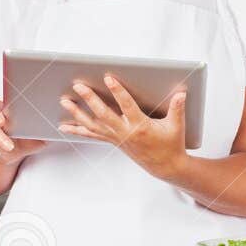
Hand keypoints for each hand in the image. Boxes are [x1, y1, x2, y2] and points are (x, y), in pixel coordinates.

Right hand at [0, 108, 45, 163]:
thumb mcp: (40, 135)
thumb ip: (46, 130)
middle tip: (5, 124)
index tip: (12, 111)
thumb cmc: (28, 140)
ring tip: (9, 146)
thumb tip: (59, 126)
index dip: (7, 107)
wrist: (15, 153)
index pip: (6, 104)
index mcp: (11, 111)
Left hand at [59, 76, 186, 176]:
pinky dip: (77, 129)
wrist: (165, 166)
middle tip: (78, 86)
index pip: (127, 106)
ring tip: (65, 101)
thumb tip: (181, 93)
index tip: (108, 78)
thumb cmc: (171, 145)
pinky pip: (92, 134)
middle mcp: (125, 132)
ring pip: (93, 125)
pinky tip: (64, 126)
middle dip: (90, 99)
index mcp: (140, 126)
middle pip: (103, 114)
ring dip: (77, 113)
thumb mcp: (177, 126)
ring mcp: (117, 138)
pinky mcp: (113, 141)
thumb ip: (177, 108)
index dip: (118, 91)